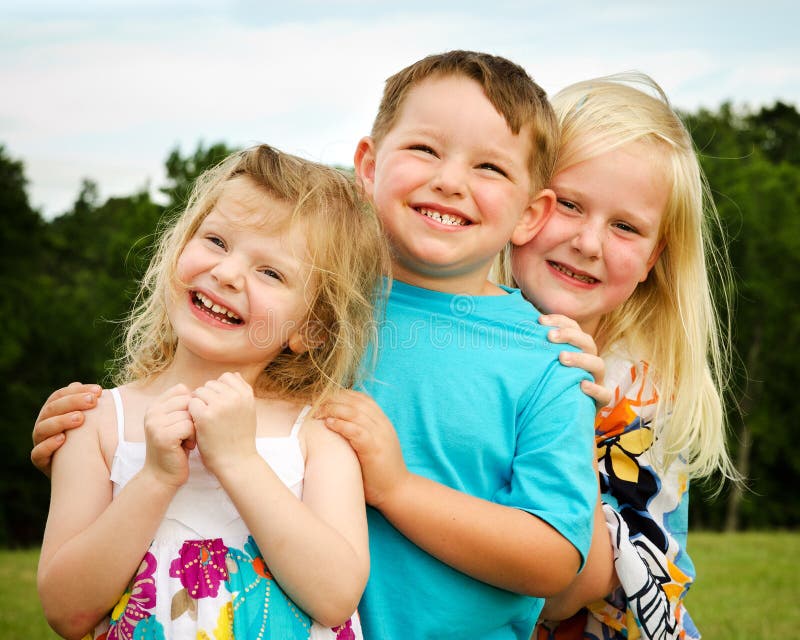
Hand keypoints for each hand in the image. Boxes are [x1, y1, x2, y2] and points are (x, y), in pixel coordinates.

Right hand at [31, 382, 102, 475]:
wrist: (80, 470)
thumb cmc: (86, 440)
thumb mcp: (88, 421)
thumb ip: (84, 403)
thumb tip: (76, 383)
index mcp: (52, 412)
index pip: (59, 395)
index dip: (77, 391)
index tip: (99, 391)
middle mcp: (43, 425)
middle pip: (51, 408)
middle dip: (72, 402)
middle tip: (92, 401)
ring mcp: (40, 442)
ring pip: (43, 428)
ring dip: (61, 421)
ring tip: (80, 418)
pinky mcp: (41, 461)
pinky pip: (38, 452)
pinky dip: (49, 445)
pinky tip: (63, 439)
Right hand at [142, 384, 194, 487]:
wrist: (162, 476)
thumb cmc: (176, 447)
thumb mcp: (176, 422)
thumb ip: (183, 405)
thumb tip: (206, 390)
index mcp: (154, 405)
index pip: (181, 389)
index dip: (192, 404)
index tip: (186, 421)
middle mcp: (152, 412)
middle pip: (188, 400)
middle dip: (194, 417)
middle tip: (187, 433)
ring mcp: (155, 424)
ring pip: (190, 413)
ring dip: (194, 429)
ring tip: (186, 441)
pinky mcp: (163, 436)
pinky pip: (189, 426)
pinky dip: (193, 437)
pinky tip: (186, 446)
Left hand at [188, 372, 257, 475]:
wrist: (237, 461)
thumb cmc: (240, 437)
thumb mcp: (248, 411)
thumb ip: (242, 392)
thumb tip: (235, 374)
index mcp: (246, 394)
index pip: (226, 377)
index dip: (219, 390)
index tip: (219, 405)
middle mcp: (235, 397)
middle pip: (211, 384)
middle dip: (207, 397)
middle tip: (211, 416)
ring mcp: (220, 405)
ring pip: (199, 392)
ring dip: (198, 404)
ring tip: (205, 420)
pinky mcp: (205, 416)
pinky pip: (192, 403)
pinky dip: (192, 413)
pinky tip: (198, 424)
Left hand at [318, 390, 408, 508]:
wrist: (397, 491)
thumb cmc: (380, 472)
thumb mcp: (373, 446)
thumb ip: (361, 433)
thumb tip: (336, 424)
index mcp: (382, 422)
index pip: (361, 398)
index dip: (341, 395)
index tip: (323, 398)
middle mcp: (382, 424)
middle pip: (355, 401)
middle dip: (333, 399)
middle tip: (314, 403)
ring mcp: (380, 435)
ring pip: (354, 412)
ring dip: (333, 409)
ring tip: (317, 413)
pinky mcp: (374, 448)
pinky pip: (356, 430)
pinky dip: (341, 424)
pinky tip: (328, 423)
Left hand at [539, 314, 611, 408]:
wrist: (556, 414)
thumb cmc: (547, 383)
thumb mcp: (542, 364)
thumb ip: (537, 348)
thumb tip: (517, 327)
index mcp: (577, 349)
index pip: (574, 328)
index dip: (560, 321)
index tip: (540, 321)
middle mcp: (589, 362)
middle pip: (588, 342)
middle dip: (569, 336)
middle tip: (550, 336)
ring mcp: (596, 381)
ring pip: (598, 365)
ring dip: (580, 359)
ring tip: (561, 358)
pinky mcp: (599, 402)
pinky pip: (605, 395)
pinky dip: (595, 389)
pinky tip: (582, 385)